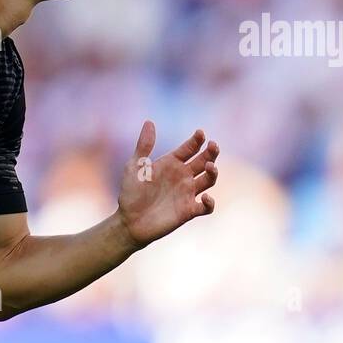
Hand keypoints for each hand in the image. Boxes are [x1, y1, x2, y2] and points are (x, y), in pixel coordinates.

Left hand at [117, 121, 219, 248]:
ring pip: (209, 180)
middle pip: (204, 161)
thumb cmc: (131, 193)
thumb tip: (149, 121)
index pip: (190, 148)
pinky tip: (205, 197)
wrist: (129, 221)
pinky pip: (206, 207)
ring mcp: (187, 193)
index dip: (197, 140)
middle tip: (213, 145)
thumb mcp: (135, 166)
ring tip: (210, 167)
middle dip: (211, 152)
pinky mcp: (189, 211)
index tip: (200, 133)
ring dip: (213, 172)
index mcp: (171, 163)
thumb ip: (144, 146)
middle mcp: (183, 176)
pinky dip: (210, 203)